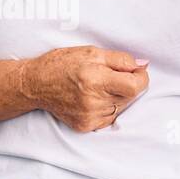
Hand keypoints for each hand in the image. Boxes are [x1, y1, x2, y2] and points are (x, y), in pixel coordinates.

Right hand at [20, 47, 148, 132]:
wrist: (36, 84)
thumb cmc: (63, 63)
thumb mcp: (91, 52)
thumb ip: (120, 59)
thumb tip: (143, 65)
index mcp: (95, 79)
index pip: (135, 86)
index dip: (141, 77)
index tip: (136, 71)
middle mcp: (93, 101)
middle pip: (129, 96)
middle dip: (126, 84)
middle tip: (109, 76)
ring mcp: (89, 116)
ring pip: (120, 108)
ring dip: (116, 97)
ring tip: (98, 86)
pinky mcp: (85, 126)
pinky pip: (109, 118)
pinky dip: (107, 108)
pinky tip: (93, 98)